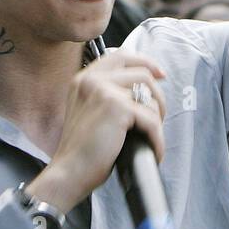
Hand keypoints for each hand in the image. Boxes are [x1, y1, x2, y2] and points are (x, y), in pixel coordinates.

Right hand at [25, 50, 167, 213]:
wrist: (69, 172)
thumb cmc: (80, 150)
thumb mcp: (87, 112)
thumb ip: (106, 95)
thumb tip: (141, 90)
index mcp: (84, 79)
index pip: (120, 56)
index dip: (145, 62)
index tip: (160, 74)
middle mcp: (92, 80)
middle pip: (142, 73)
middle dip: (158, 95)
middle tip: (159, 115)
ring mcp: (104, 91)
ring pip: (150, 97)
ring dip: (158, 119)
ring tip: (152, 137)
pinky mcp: (117, 107)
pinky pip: (151, 120)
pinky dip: (157, 139)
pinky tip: (152, 151)